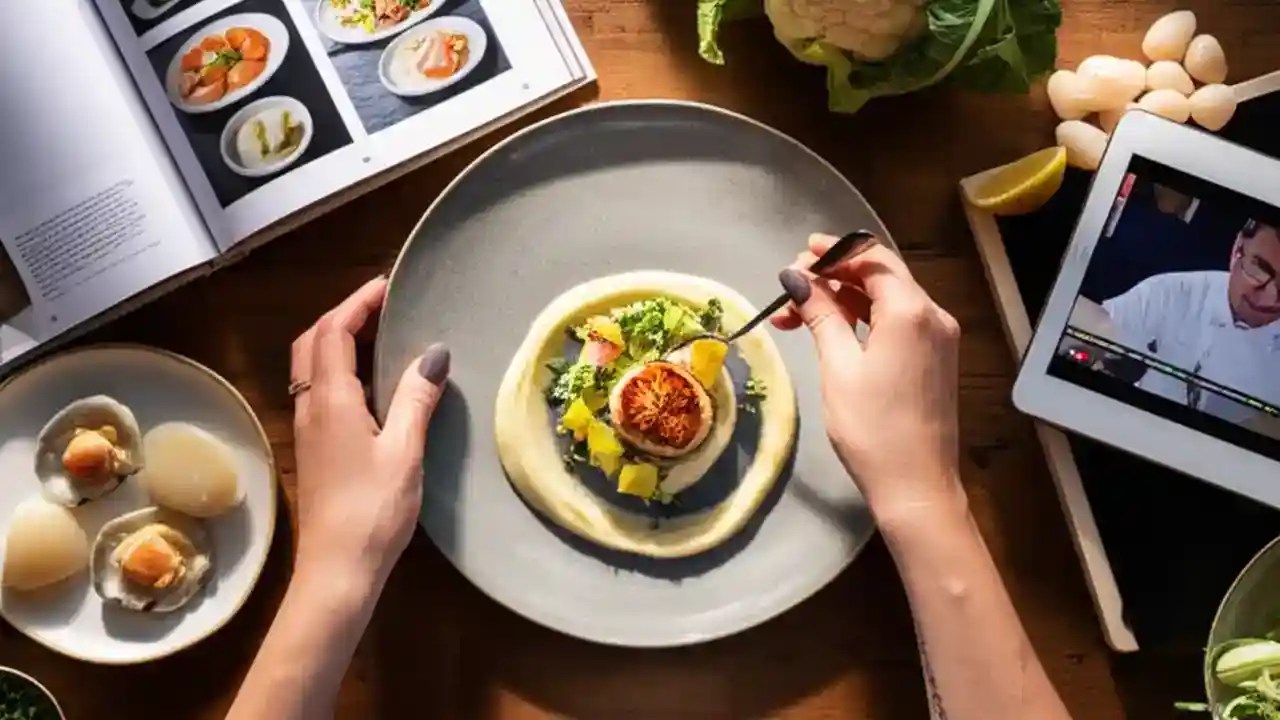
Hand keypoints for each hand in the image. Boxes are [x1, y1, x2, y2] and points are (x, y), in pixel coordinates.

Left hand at [289, 277, 449, 582]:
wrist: (337, 571)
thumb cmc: (373, 511)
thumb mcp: (405, 451)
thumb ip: (417, 398)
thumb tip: (434, 352)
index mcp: (330, 401)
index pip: (333, 332)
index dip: (357, 303)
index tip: (389, 286)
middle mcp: (311, 408)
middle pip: (314, 343)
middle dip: (343, 315)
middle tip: (383, 306)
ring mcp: (310, 430)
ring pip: (312, 368)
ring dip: (339, 341)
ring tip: (380, 335)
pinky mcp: (317, 450)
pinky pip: (321, 391)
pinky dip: (342, 370)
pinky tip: (372, 384)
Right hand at [772, 233, 962, 524]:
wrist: (916, 486)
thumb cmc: (873, 428)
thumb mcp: (839, 367)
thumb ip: (821, 314)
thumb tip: (797, 277)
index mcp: (911, 311)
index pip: (873, 259)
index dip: (835, 252)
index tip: (800, 254)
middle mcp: (933, 315)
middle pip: (881, 275)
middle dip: (835, 274)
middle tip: (792, 285)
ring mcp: (938, 338)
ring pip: (887, 300)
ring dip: (845, 299)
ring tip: (798, 314)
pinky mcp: (935, 359)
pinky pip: (898, 323)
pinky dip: (864, 320)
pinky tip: (831, 330)